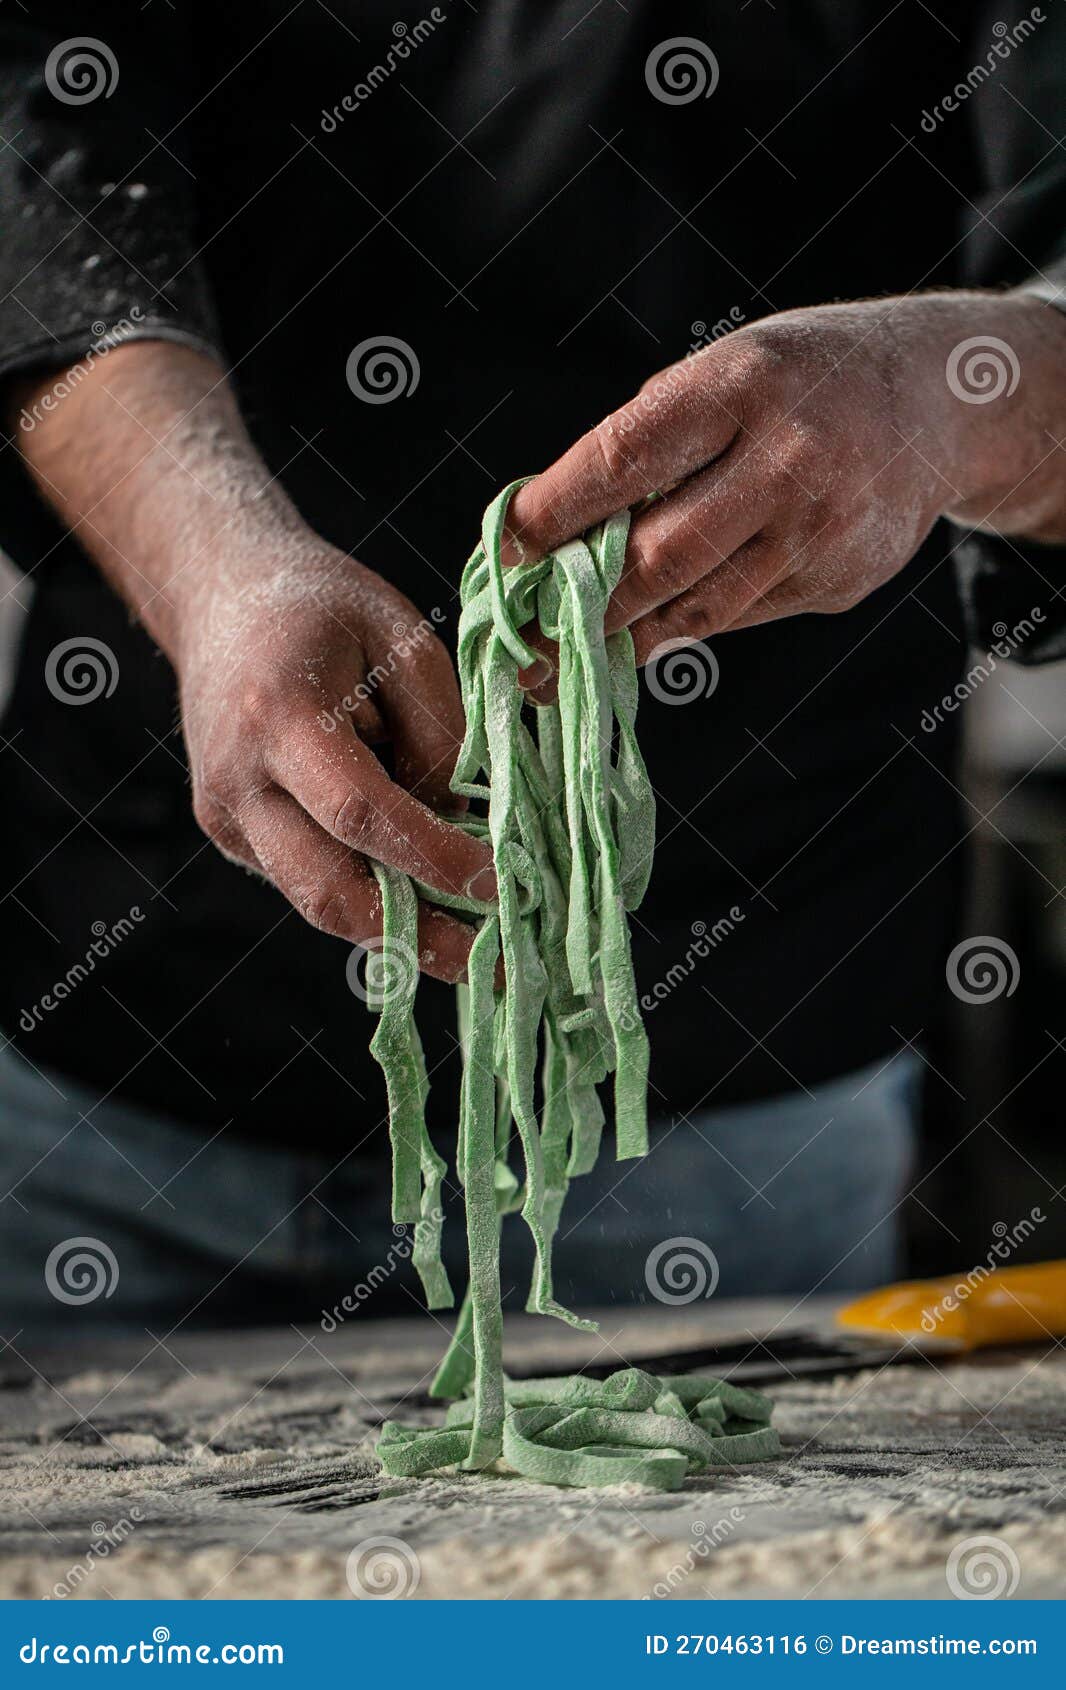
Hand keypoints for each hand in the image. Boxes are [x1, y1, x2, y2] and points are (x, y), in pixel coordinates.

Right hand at [178, 537, 495, 982]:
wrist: (218, 596)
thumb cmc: (320, 606)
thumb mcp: (404, 636)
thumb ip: (440, 731)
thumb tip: (466, 823)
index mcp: (279, 714)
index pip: (363, 814)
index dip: (436, 861)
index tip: (501, 886)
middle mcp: (238, 779)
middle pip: (326, 891)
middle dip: (415, 938)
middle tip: (493, 965)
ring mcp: (224, 815)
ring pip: (317, 902)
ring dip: (398, 930)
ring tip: (473, 948)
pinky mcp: (229, 834)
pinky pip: (307, 879)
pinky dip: (368, 891)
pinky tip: (423, 897)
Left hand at [504, 293, 1065, 693]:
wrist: (939, 401)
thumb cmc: (800, 381)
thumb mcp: (727, 372)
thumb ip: (652, 442)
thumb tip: (557, 534)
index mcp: (742, 386)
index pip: (625, 457)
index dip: (556, 511)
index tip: (508, 549)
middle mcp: (787, 461)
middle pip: (659, 555)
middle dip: (582, 602)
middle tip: (526, 635)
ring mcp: (820, 531)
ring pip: (698, 607)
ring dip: (622, 637)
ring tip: (566, 656)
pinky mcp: (839, 582)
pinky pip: (740, 615)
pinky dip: (687, 623)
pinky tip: (650, 630)